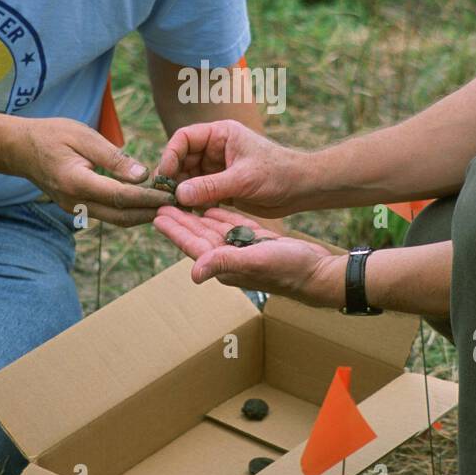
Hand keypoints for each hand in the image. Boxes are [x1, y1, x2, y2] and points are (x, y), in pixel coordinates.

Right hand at [7, 117, 174, 224]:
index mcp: (76, 182)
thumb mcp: (84, 136)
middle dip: (152, 212)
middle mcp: (75, 202)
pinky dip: (130, 210)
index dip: (149, 198)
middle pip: (122, 216)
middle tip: (179, 205)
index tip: (172, 194)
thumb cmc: (51, 134)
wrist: (19, 148)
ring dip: (143, 214)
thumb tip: (143, 176)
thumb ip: (114, 158)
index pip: (121, 196)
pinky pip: (109, 214)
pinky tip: (147, 201)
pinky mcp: (78, 208)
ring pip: (117, 219)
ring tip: (169, 204)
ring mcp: (75, 208)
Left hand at [154, 205, 342, 307]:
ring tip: (180, 201)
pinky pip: (232, 227)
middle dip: (180, 220)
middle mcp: (230, 257)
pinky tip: (210, 208)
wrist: (318, 271)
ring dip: (195, 216)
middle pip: (198, 236)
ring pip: (212, 230)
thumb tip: (194, 273)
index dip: (175, 231)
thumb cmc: (289, 269)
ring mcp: (243, 249)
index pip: (192, 245)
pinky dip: (219, 217)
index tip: (157, 216)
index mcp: (225, 264)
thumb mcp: (255, 262)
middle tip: (160, 203)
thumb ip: (225, 263)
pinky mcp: (257, 241)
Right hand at [156, 119, 310, 216]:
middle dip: (173, 178)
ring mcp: (217, 168)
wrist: (301, 190)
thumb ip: (210, 186)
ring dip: (181, 193)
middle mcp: (215, 149)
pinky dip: (193, 203)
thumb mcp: (243, 179)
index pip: (184, 138)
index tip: (164, 176)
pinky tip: (189, 214)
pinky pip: (199, 193)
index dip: (170, 155)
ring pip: (188, 178)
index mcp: (221, 134)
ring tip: (175, 209)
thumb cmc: (278, 174)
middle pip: (182, 159)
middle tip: (165, 199)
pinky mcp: (221, 186)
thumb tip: (178, 194)